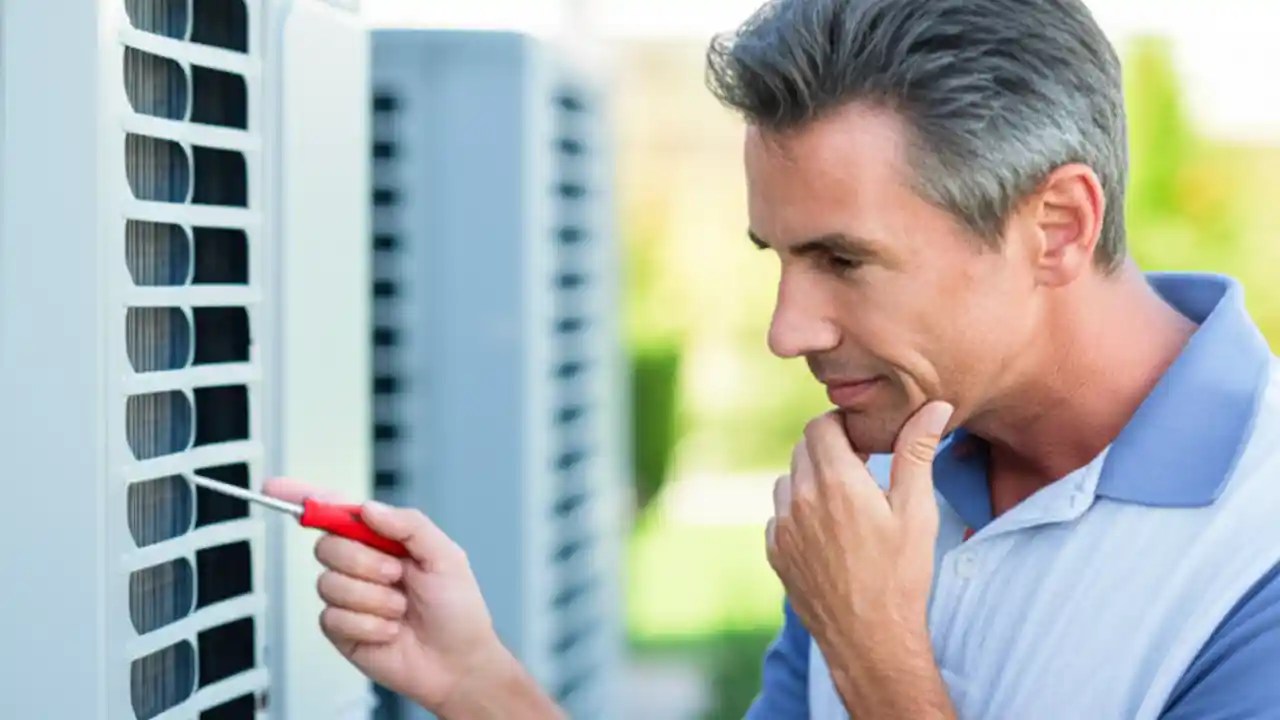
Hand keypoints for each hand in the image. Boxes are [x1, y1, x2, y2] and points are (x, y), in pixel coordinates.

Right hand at [263, 479, 514, 714]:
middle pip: (327, 545)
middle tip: (398, 575)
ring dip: (373, 599)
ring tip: (400, 609)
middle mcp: (362, 564)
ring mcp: (348, 597)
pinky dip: (368, 625)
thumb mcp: (445, 555)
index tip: (275, 487)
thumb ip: (408, 525)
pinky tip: (390, 631)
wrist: (457, 662)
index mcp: (384, 539)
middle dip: (364, 562)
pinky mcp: (341, 630)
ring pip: (329, 583)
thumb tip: (367, 507)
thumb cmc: (458, 609)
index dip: (304, 498)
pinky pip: (332, 617)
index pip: (337, 512)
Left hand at [765, 401, 955, 715]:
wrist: (870, 639)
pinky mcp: (775, 550)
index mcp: (837, 483)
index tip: (864, 446)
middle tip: (860, 474)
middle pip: (803, 448)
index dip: (842, 428)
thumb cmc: (901, 575)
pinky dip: (799, 512)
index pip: (821, 425)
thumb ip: (917, 452)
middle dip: (829, 451)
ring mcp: (782, 527)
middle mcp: (801, 499)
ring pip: (789, 480)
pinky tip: (828, 534)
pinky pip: (780, 513)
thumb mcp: (916, 511)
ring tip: (845, 505)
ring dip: (811, 480)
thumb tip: (933, 406)